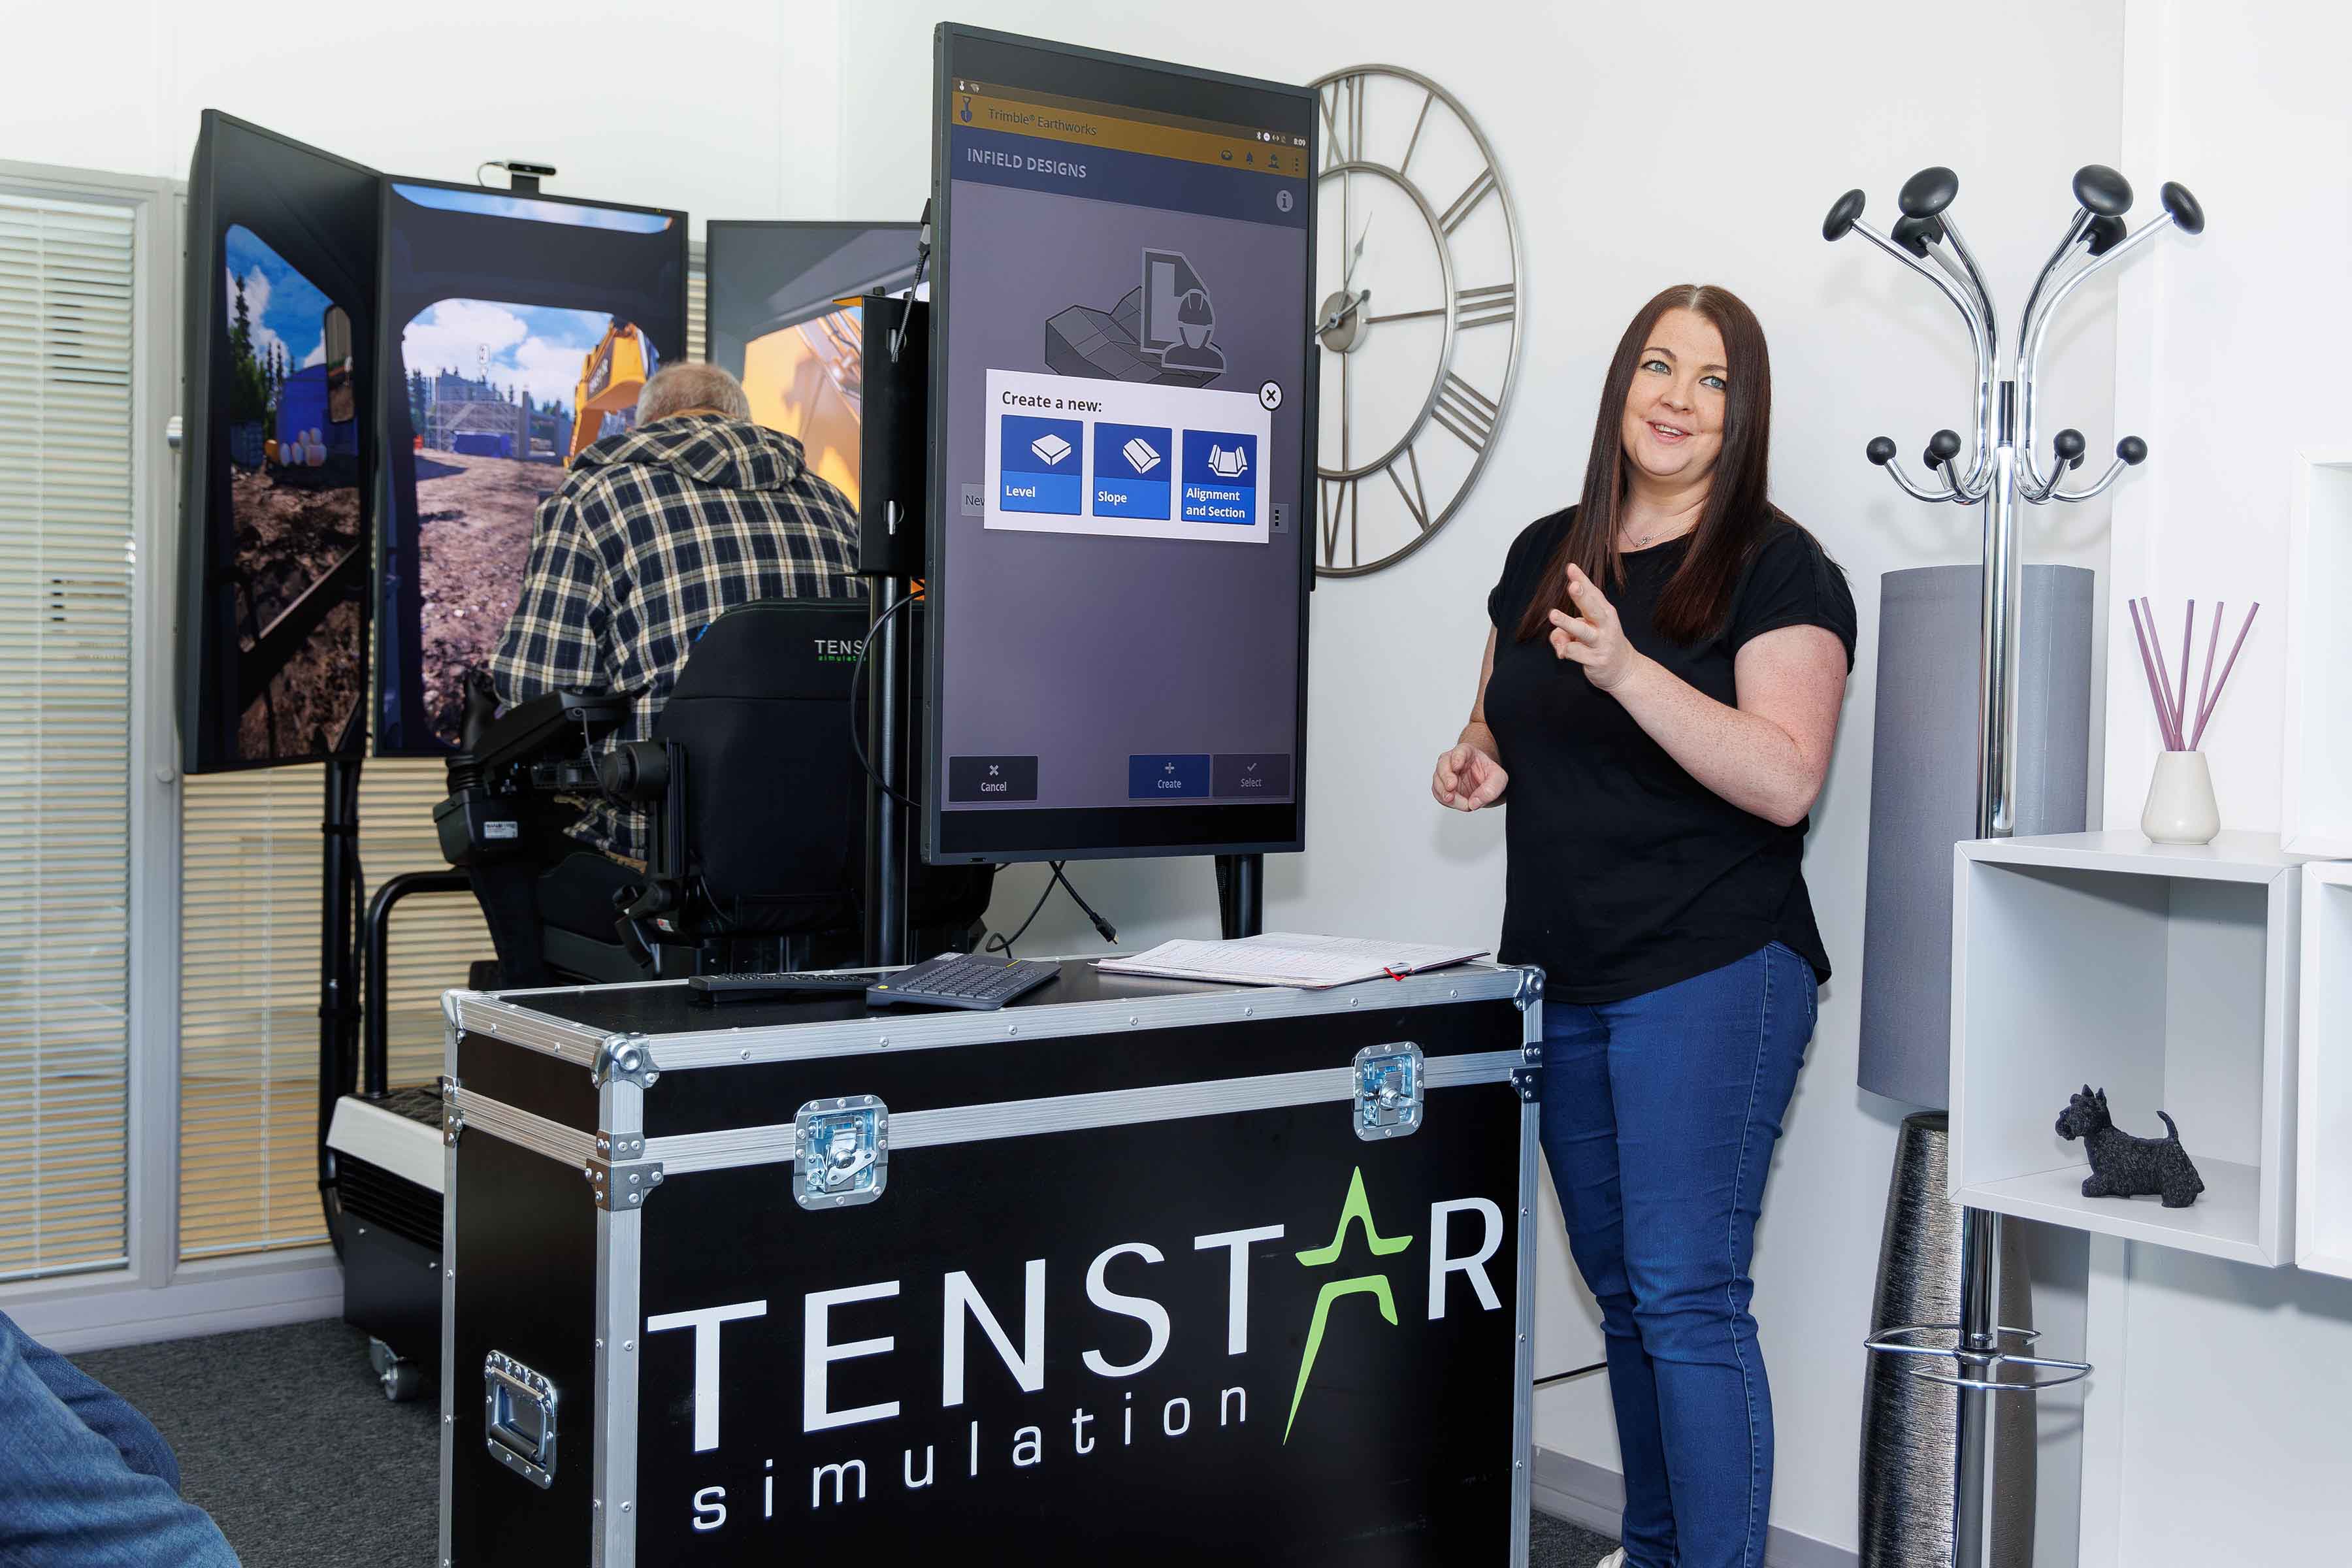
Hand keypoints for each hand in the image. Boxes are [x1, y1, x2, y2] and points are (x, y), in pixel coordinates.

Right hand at [1432, 742, 1507, 810]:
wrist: (1482, 781)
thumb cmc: (1487, 774)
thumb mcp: (1498, 778)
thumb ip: (1490, 789)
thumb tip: (1474, 802)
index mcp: (1466, 752)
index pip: (1459, 751)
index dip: (1457, 758)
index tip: (1456, 766)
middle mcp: (1451, 761)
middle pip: (1443, 765)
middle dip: (1446, 777)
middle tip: (1451, 787)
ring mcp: (1445, 774)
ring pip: (1438, 781)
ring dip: (1444, 792)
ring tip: (1454, 799)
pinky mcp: (1442, 787)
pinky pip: (1438, 794)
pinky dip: (1445, 800)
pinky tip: (1455, 802)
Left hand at [1547, 564, 1643, 692]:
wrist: (1623, 669)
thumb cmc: (1600, 643)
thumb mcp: (1586, 631)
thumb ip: (1567, 629)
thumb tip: (1556, 636)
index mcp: (1604, 612)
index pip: (1592, 593)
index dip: (1581, 579)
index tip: (1571, 567)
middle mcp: (1605, 625)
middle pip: (1592, 607)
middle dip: (1582, 596)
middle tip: (1572, 585)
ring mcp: (1601, 642)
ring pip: (1581, 631)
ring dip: (1566, 622)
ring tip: (1553, 614)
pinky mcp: (1596, 660)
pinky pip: (1572, 651)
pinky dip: (1564, 651)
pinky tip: (1565, 654)